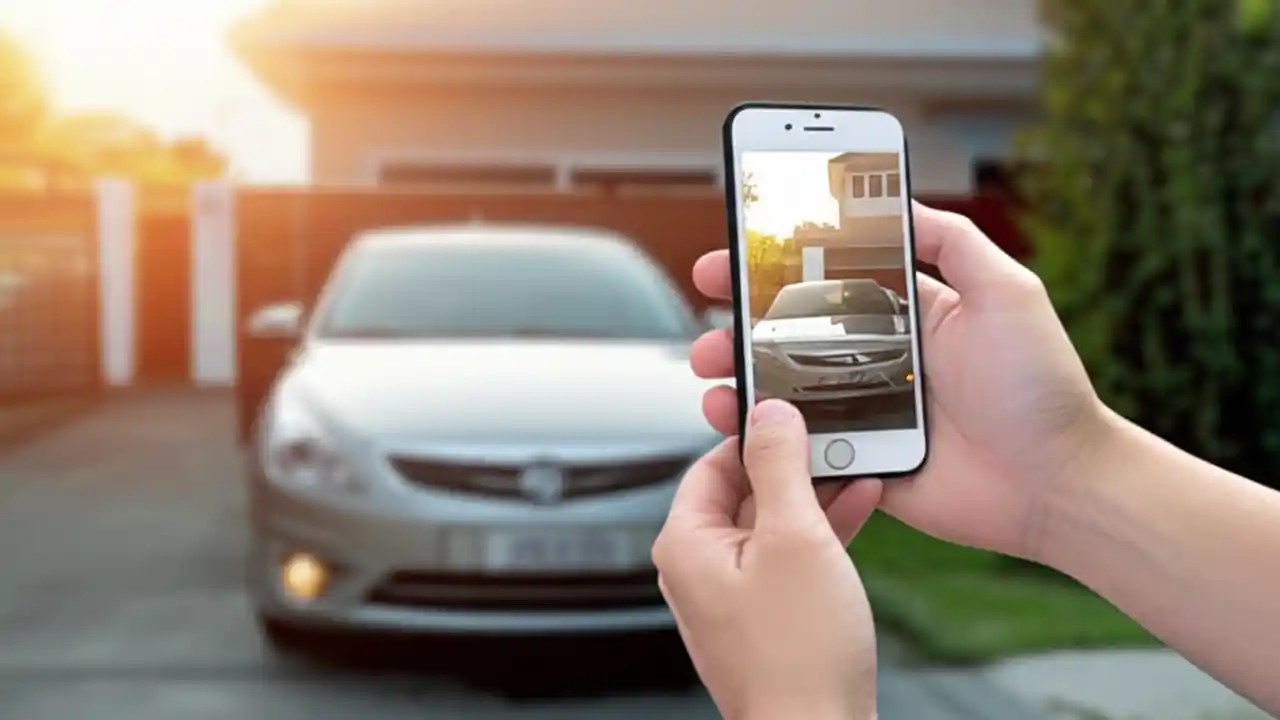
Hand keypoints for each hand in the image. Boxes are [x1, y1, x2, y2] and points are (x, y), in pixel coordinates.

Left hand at [654, 400, 881, 719]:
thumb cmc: (798, 655)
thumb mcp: (795, 537)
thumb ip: (780, 466)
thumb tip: (769, 413)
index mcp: (686, 543)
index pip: (714, 462)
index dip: (758, 434)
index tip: (795, 415)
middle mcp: (700, 568)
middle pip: (744, 490)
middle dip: (794, 465)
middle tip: (834, 440)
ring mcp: (732, 595)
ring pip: (771, 523)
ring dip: (814, 496)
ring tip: (856, 470)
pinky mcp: (765, 617)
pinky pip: (787, 558)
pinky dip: (819, 534)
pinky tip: (858, 510)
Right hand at [690, 203, 1105, 560]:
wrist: (1058, 484)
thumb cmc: (1041, 386)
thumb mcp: (1007, 290)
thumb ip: (953, 241)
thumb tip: (898, 201)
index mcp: (910, 316)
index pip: (834, 277)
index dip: (786, 258)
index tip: (741, 241)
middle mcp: (881, 360)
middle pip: (794, 329)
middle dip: (743, 309)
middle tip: (708, 294)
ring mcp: (866, 413)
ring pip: (783, 386)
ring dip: (738, 369)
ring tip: (709, 362)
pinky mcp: (859, 462)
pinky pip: (796, 445)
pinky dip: (757, 433)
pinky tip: (732, 416)